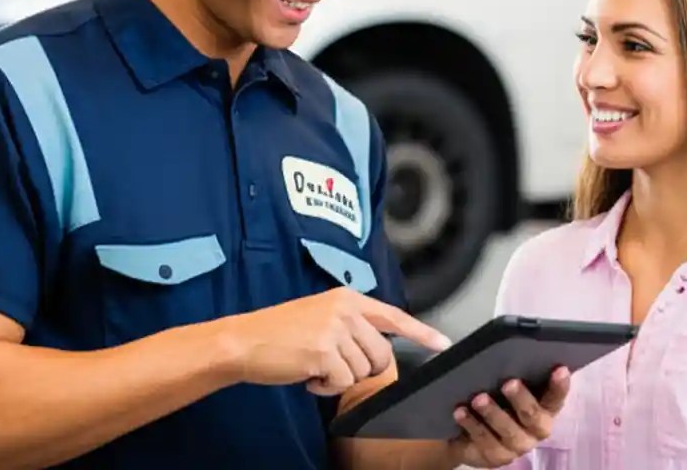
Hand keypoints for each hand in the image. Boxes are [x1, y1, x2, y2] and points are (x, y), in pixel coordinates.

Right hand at [222, 287, 450, 393]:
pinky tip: (307, 376)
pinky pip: (342, 383)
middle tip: (334, 365)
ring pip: (362, 371)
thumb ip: (351, 325)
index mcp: (347, 299)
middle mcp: (346, 310)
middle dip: (363, 369)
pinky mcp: (323, 352)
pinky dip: (325, 388)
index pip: (394, 315)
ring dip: (339, 378)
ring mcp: (335, 330)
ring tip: (314, 366)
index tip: (442, 343)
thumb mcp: (321, 316)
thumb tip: (377, 349)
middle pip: (382, 354)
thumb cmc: (280, 333)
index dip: (421, 332)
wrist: (244, 341)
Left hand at [447, 366, 570, 467]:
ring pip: (508, 431)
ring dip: (493, 413)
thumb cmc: (497, 400)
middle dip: (521, 399)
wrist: (470, 433)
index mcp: (545, 409)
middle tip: (509, 383)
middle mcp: (536, 430)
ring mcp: (517, 447)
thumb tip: (514, 349)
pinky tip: (461, 412)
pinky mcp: (496, 458)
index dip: (560, 386)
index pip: (557, 398)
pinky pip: (484, 441)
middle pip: (533, 417)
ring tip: (479, 398)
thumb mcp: (507, 386)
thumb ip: (518, 374)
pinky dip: (472, 425)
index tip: (560, 369)